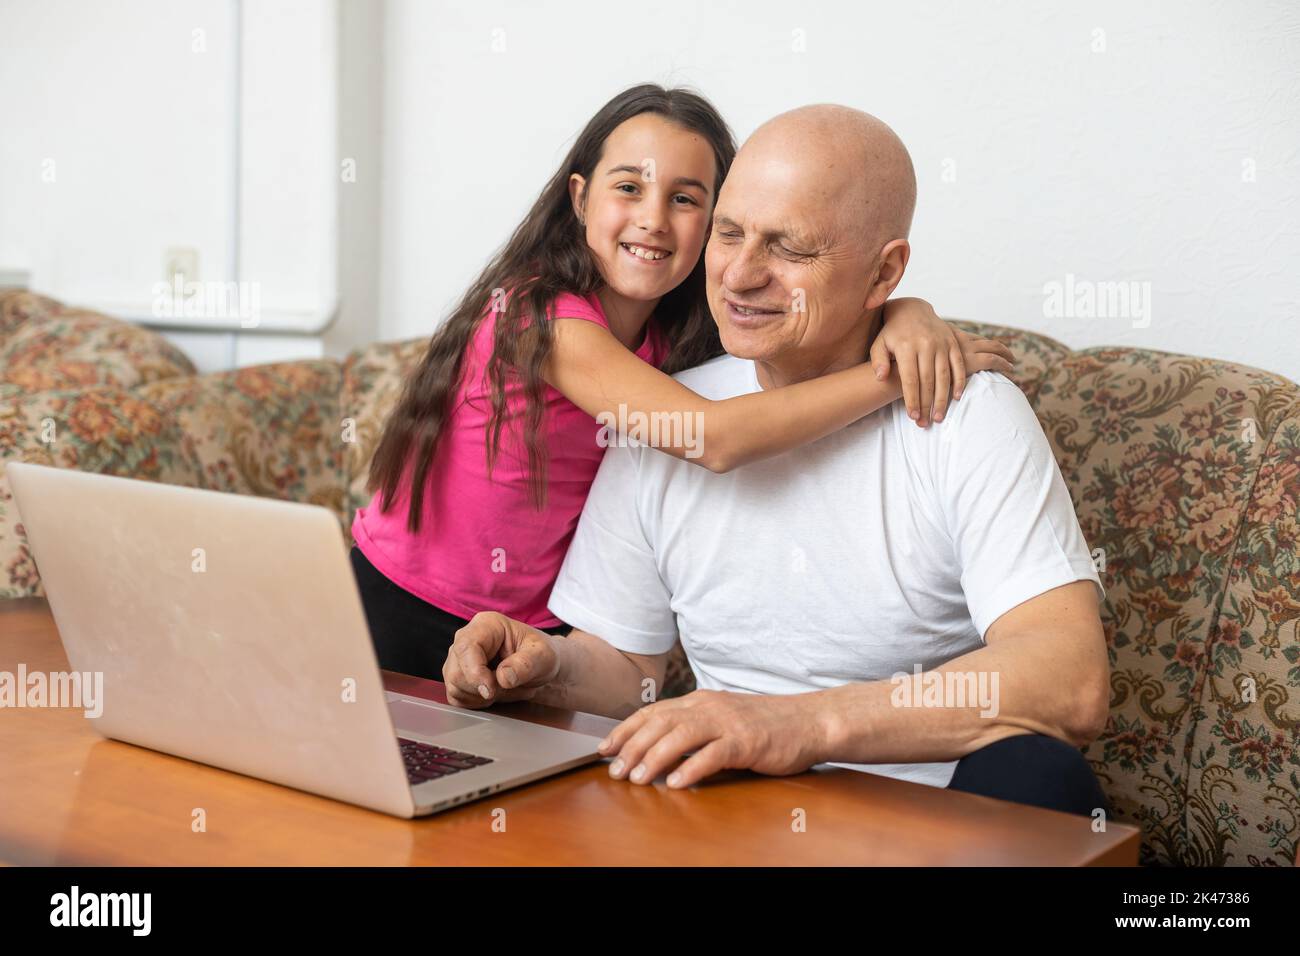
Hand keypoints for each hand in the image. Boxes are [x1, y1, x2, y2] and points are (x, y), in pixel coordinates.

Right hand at [443, 611, 559, 708]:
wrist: (539, 666)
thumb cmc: (540, 654)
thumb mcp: (543, 656)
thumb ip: (525, 664)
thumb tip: (503, 678)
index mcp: (486, 625)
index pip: (466, 647)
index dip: (474, 672)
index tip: (490, 690)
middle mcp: (467, 639)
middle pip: (456, 672)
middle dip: (484, 688)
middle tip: (513, 686)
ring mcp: (459, 659)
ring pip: (455, 687)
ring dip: (483, 697)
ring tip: (508, 688)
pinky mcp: (457, 678)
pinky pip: (457, 698)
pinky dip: (477, 703)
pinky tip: (495, 694)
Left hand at [596, 689, 825, 788]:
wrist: (808, 721)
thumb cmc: (765, 725)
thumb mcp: (722, 720)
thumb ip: (694, 729)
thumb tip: (658, 750)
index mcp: (700, 701)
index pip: (653, 712)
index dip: (626, 730)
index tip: (605, 749)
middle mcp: (709, 707)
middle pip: (660, 723)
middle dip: (633, 747)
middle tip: (615, 770)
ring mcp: (728, 722)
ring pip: (681, 735)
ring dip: (655, 757)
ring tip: (638, 779)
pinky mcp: (746, 741)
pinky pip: (714, 754)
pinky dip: (692, 768)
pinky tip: (677, 782)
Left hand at [870, 297, 1015, 426]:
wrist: (912, 310)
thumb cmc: (892, 333)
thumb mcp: (879, 343)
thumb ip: (877, 360)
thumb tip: (880, 378)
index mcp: (906, 346)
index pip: (910, 379)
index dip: (912, 399)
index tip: (913, 416)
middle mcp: (925, 345)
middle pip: (927, 381)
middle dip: (926, 404)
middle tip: (925, 423)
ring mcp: (941, 344)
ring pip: (944, 376)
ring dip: (942, 399)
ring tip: (938, 417)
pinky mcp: (952, 343)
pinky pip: (958, 365)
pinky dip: (958, 382)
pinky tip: (956, 398)